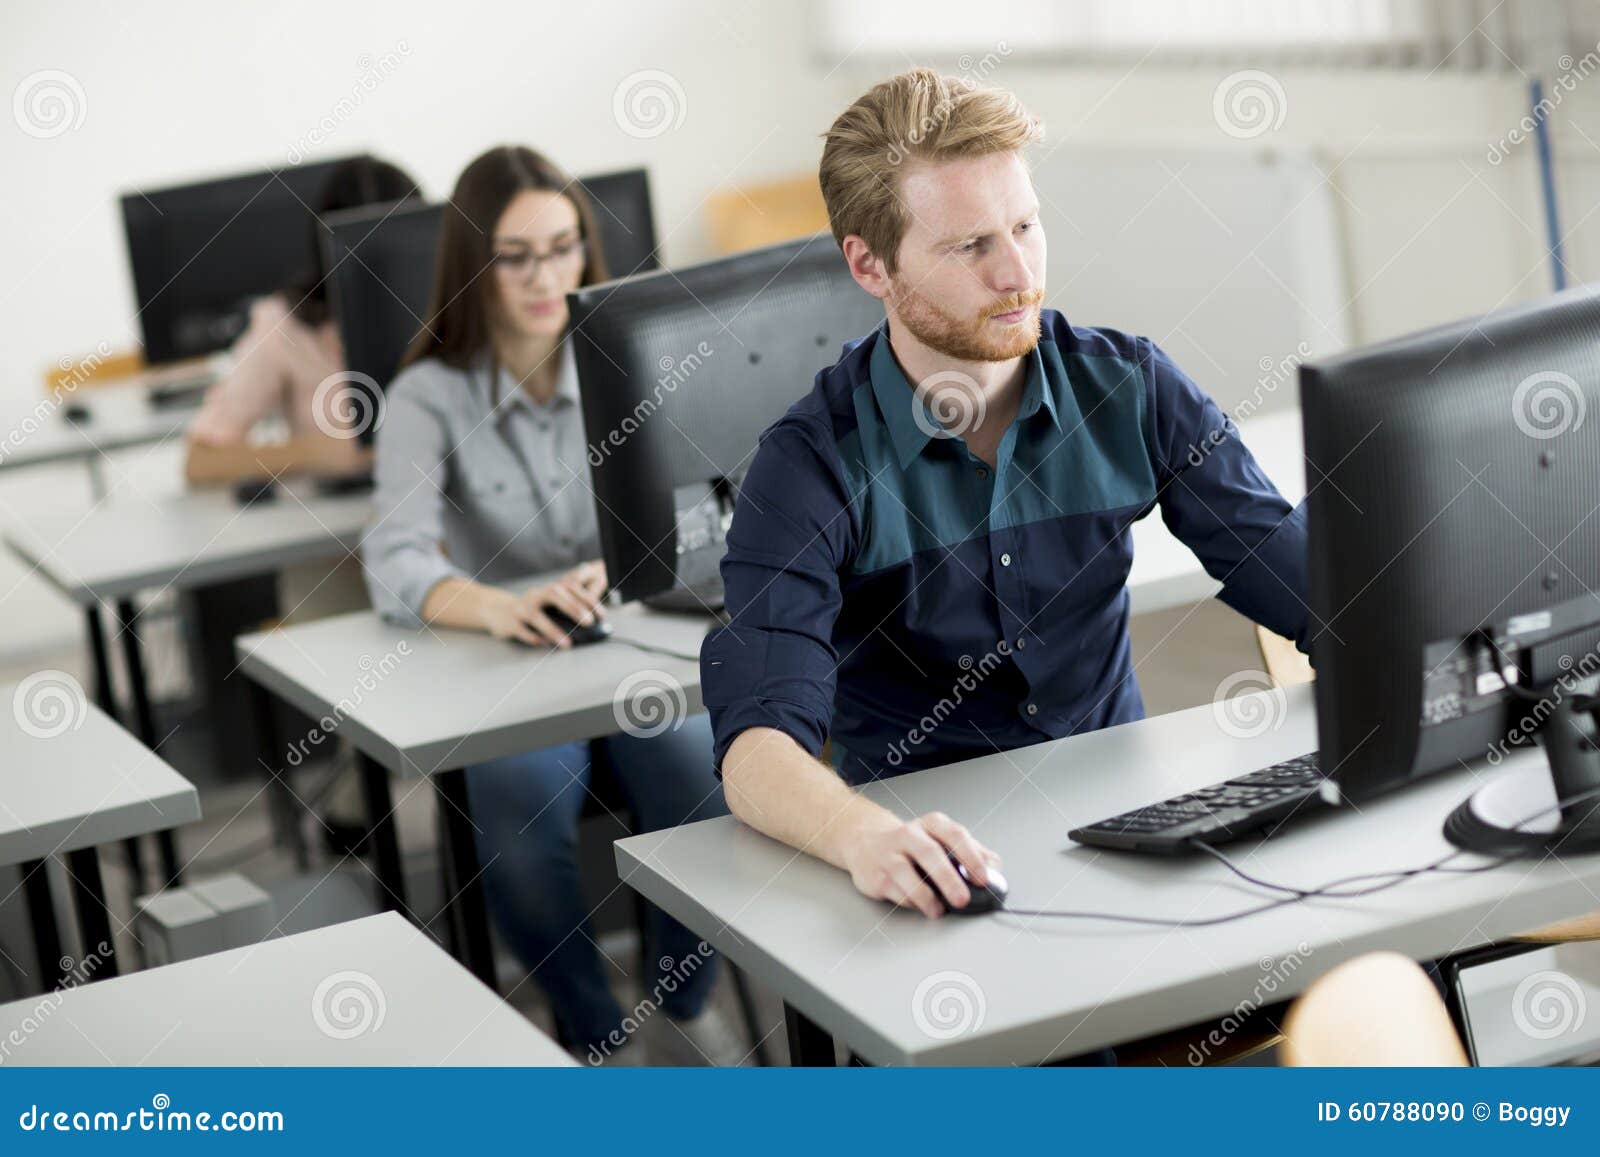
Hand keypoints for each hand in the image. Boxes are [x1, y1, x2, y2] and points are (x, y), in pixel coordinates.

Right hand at [478, 562, 607, 647]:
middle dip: (573, 608)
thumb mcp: (548, 604)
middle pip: (554, 596)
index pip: (570, 588)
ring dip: (553, 630)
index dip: (587, 599)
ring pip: (536, 616)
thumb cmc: (530, 609)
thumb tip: (592, 624)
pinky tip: (543, 644)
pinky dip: (533, 638)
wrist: (496, 610)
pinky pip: (522, 631)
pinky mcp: (509, 623)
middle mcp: (535, 596)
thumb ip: (567, 610)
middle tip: (588, 622)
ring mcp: (520, 609)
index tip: (600, 614)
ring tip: (567, 643)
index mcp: (548, 590)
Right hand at [840, 812, 1000, 918]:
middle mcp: (909, 835)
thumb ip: (971, 851)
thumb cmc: (912, 844)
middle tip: (963, 899)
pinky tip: (920, 906)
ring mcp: (889, 854)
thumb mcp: (942, 840)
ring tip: (938, 911)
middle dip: (949, 879)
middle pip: (930, 854)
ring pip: (906, 874)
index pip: (954, 835)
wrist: (866, 841)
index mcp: (931, 824)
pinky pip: (895, 891)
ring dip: (926, 896)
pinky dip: (910, 902)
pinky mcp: (875, 874)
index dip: (971, 856)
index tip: (983, 878)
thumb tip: (996, 867)